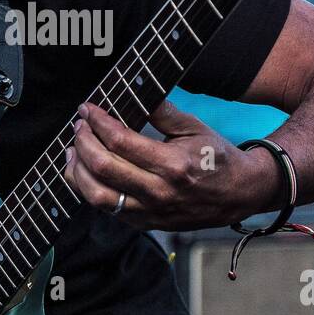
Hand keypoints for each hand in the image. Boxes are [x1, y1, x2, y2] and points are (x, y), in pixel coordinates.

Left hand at [63, 99, 284, 231]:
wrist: (241, 194)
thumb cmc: (217, 157)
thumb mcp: (194, 127)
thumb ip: (162, 111)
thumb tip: (133, 91)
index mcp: (172, 165)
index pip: (120, 141)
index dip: (98, 122)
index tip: (87, 109)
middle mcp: (159, 192)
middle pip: (102, 167)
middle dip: (82, 142)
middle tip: (79, 126)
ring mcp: (151, 212)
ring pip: (97, 195)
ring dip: (77, 171)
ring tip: (72, 151)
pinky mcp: (147, 224)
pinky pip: (108, 210)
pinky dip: (90, 190)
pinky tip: (85, 173)